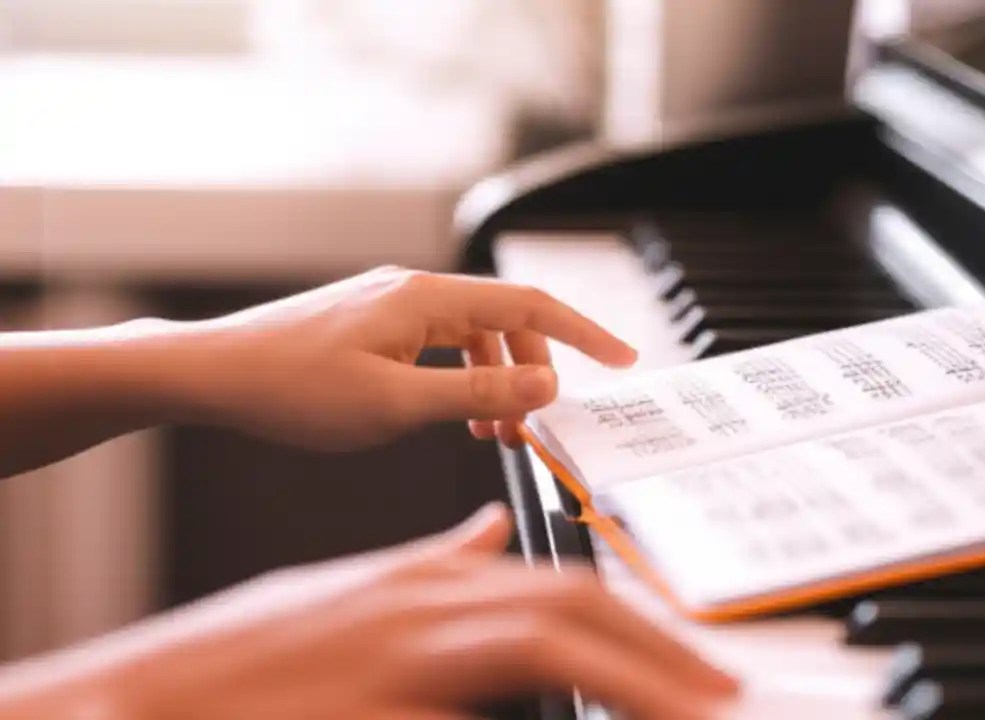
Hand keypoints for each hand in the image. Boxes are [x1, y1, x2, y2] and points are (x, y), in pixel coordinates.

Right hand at [0, 505, 736, 719]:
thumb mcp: (353, 596)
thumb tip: (489, 537)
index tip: (699, 668)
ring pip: (540, 646)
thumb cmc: (257, 659)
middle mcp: (422, 609)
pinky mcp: (368, 707)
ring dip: (626, 683)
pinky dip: (534, 718)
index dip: (641, 625)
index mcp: (428, 587)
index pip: (562, 589)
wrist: (145, 699)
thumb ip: (433, 565)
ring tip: (696, 716)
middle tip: (723, 698)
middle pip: (568, 611)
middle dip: (657, 656)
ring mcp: (394, 659)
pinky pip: (469, 716)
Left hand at [182, 266, 636, 448]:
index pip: (528, 305)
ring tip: (493, 432)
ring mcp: (389, 306)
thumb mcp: (396, 403)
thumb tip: (548, 382)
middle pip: (504, 322)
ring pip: (470, 337)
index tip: (625, 359)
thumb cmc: (292, 388)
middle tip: (536, 427)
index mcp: (426, 298)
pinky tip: (450, 414)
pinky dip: (459, 378)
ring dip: (494, 381)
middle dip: (532, 372)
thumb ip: (478, 391)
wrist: (210, 374)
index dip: (584, 333)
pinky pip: (438, 346)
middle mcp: (412, 290)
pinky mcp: (370, 325)